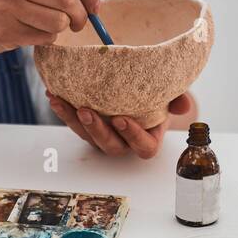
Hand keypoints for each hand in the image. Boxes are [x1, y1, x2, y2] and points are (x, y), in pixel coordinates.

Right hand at [0, 0, 99, 56]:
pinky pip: (45, 36)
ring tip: (54, 27)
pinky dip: (48, 38)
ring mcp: (9, 5)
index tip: (95, 5)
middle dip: (82, 15)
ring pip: (59, 20)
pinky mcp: (7, 29)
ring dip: (63, 28)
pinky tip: (34, 33)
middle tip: (81, 23)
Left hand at [47, 92, 192, 158]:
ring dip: (73, 120)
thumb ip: (178, 98)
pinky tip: (53, 94)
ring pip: (88, 136)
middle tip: (86, 110)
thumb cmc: (159, 95)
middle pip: (111, 146)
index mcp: (148, 138)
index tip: (122, 119)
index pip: (143, 147)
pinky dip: (63, 110)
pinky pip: (74, 123)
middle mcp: (124, 141)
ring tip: (61, 101)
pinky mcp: (89, 128)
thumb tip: (184, 104)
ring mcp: (104, 136)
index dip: (132, 136)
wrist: (143, 90)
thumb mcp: (171, 95)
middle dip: (97, 130)